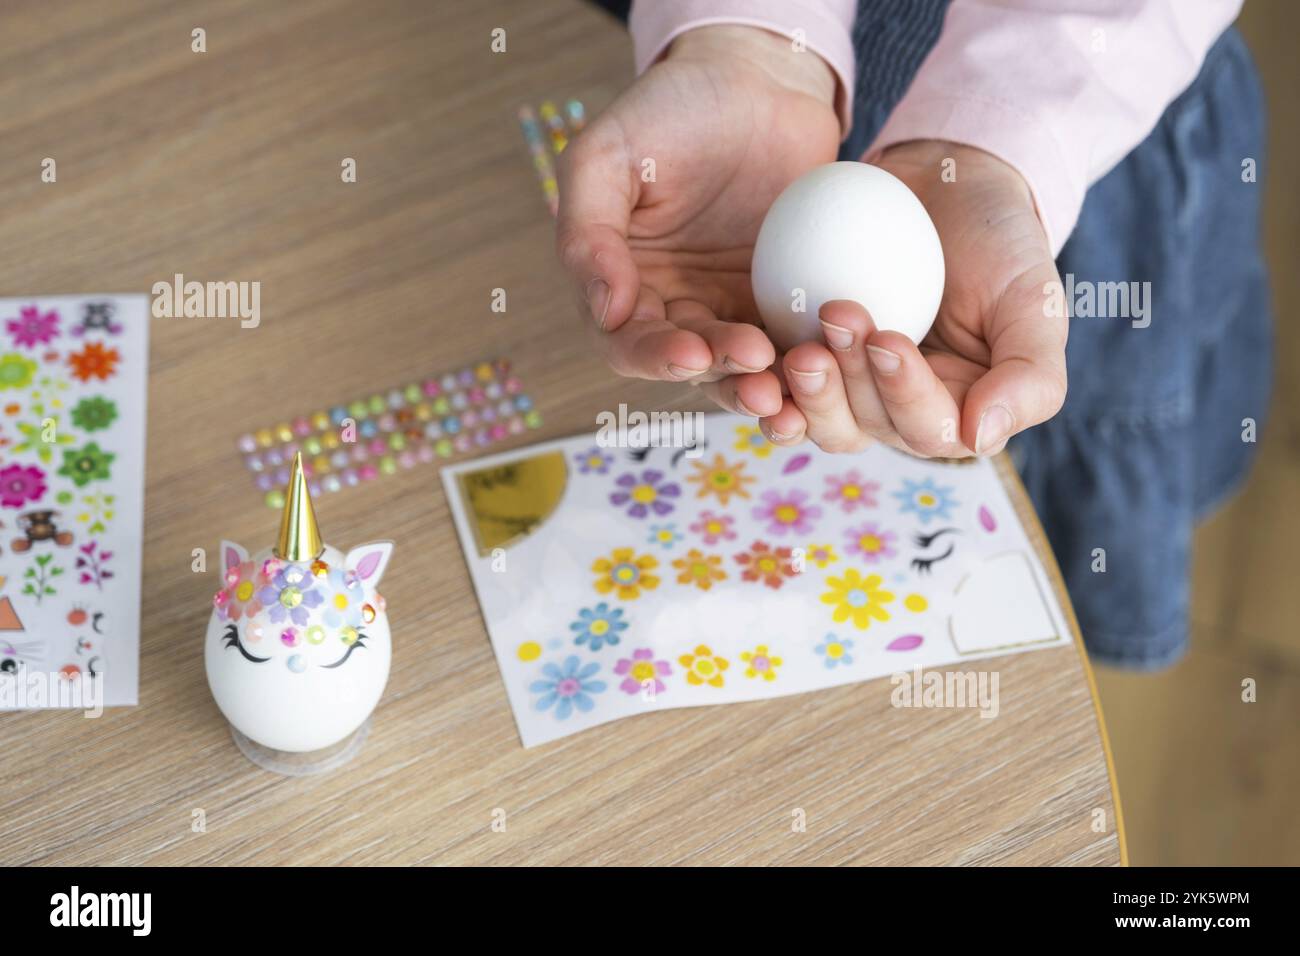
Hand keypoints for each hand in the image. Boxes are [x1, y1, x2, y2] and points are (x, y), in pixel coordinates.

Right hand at [555, 25, 840, 417]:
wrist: (759, 79)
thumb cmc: (672, 108)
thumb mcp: (608, 154)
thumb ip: (588, 231)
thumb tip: (605, 311)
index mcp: (621, 285)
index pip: (627, 342)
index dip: (655, 356)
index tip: (692, 352)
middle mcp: (674, 308)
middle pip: (691, 364)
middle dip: (721, 372)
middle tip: (756, 362)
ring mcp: (733, 308)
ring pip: (744, 368)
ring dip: (764, 383)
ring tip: (789, 386)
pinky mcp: (787, 301)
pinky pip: (796, 342)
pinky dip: (809, 362)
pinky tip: (832, 365)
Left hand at [763, 141, 1067, 456]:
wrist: (946, 185)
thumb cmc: (1002, 243)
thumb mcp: (1036, 300)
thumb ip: (1030, 377)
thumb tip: (980, 440)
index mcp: (958, 411)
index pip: (928, 429)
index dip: (905, 393)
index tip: (888, 337)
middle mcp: (900, 410)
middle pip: (868, 427)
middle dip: (849, 382)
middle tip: (838, 317)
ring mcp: (850, 388)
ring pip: (822, 418)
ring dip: (808, 392)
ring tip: (799, 348)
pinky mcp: (809, 357)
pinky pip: (782, 385)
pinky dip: (766, 381)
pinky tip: (752, 361)